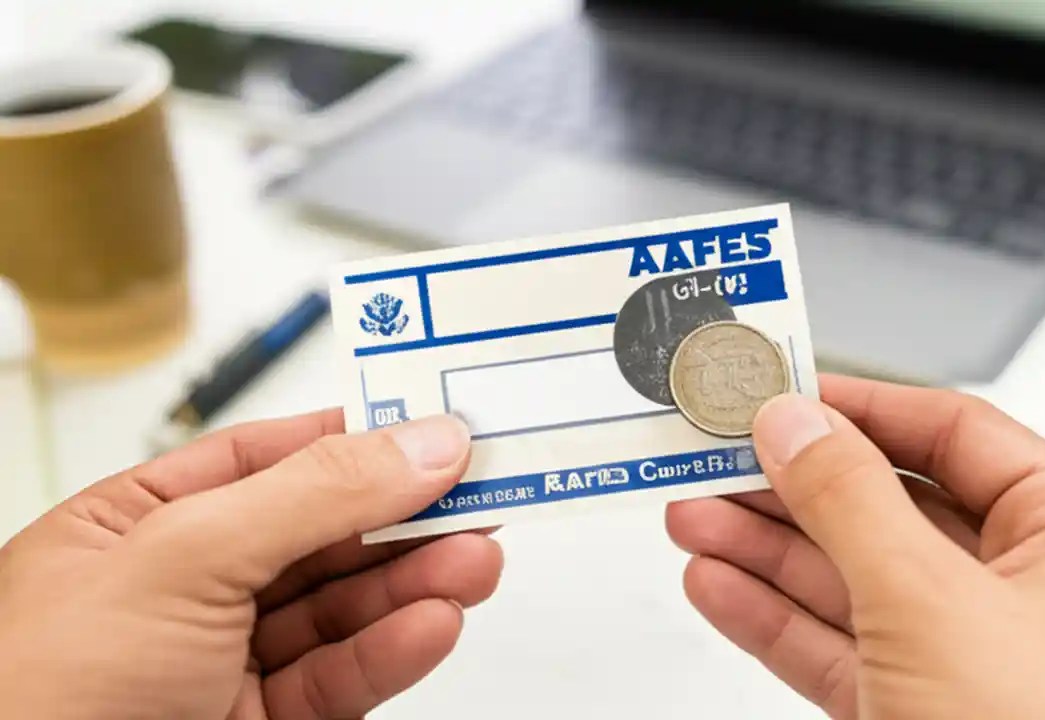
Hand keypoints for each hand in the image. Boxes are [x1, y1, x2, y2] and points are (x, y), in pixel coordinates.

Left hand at [0, 410, 501, 719]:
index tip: (439, 426)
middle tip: (483, 495)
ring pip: (342, 610)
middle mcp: (184, 588)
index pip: (270, 458)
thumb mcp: (182, 557)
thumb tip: (417, 446)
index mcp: (140, 523)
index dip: (358, 437)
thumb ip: (311, 495)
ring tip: (478, 561)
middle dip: (405, 515)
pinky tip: (435, 624)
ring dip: (416, 583)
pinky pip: (339, 679)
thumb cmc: (37, 694)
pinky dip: (393, 651)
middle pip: (322, 533)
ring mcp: (222, 663)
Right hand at [667, 375, 1044, 718]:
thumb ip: (851, 501)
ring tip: (690, 514)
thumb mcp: (933, 602)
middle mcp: (1032, 592)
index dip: (858, 409)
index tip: (780, 393)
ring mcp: (973, 659)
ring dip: (765, 551)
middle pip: (889, 508)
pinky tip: (718, 585)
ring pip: (852, 580)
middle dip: (791, 487)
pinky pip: (840, 647)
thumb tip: (793, 423)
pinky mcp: (923, 714)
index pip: (953, 435)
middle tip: (715, 455)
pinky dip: (775, 619)